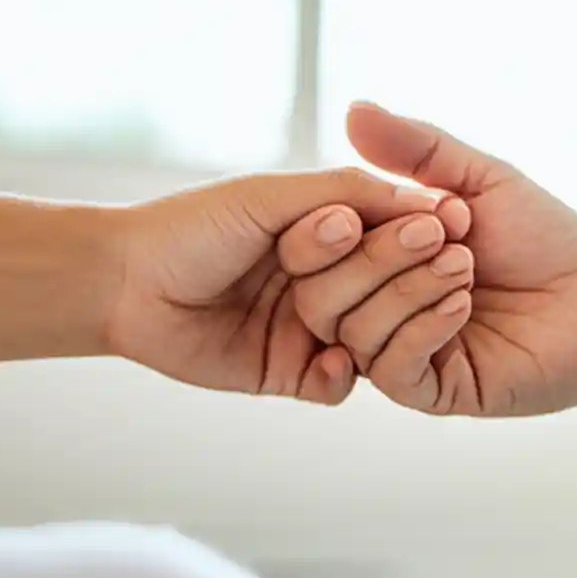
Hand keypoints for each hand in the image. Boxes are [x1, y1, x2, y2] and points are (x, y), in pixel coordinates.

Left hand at [104, 168, 468, 404]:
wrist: (124, 282)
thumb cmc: (194, 226)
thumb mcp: (273, 195)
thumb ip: (345, 192)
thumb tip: (422, 204)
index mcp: (325, 230)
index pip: (387, 234)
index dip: (415, 232)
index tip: (452, 226)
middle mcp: (326, 278)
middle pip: (385, 286)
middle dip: (404, 277)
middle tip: (444, 269)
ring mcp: (310, 327)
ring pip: (368, 336)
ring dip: (382, 327)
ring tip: (388, 320)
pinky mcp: (288, 371)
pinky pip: (334, 384)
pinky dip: (339, 376)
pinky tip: (332, 362)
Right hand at [301, 104, 576, 415]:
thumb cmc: (540, 239)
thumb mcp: (477, 180)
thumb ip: (416, 149)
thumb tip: (354, 109)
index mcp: (373, 258)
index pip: (312, 248)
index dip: (340, 223)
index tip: (404, 200)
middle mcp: (374, 308)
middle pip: (319, 295)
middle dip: (376, 256)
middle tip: (440, 230)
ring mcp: (399, 352)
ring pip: (353, 331)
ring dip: (409, 288)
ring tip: (466, 264)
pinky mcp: (432, 391)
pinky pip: (392, 369)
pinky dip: (422, 328)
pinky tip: (462, 304)